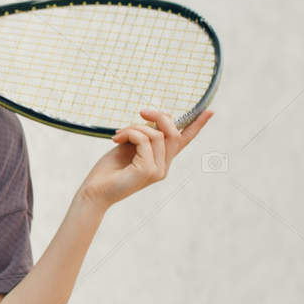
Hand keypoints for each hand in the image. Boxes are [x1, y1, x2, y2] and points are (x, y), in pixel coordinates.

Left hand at [80, 107, 215, 208]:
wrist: (94, 191)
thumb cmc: (109, 170)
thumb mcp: (129, 147)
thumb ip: (144, 136)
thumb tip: (157, 118)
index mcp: (160, 160)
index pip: (183, 141)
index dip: (196, 125)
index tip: (210, 112)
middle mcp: (163, 166)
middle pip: (174, 132)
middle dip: (159, 116)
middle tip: (141, 111)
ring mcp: (158, 170)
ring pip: (158, 134)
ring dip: (136, 127)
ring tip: (118, 134)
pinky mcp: (148, 171)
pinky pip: (144, 140)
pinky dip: (130, 133)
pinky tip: (116, 139)